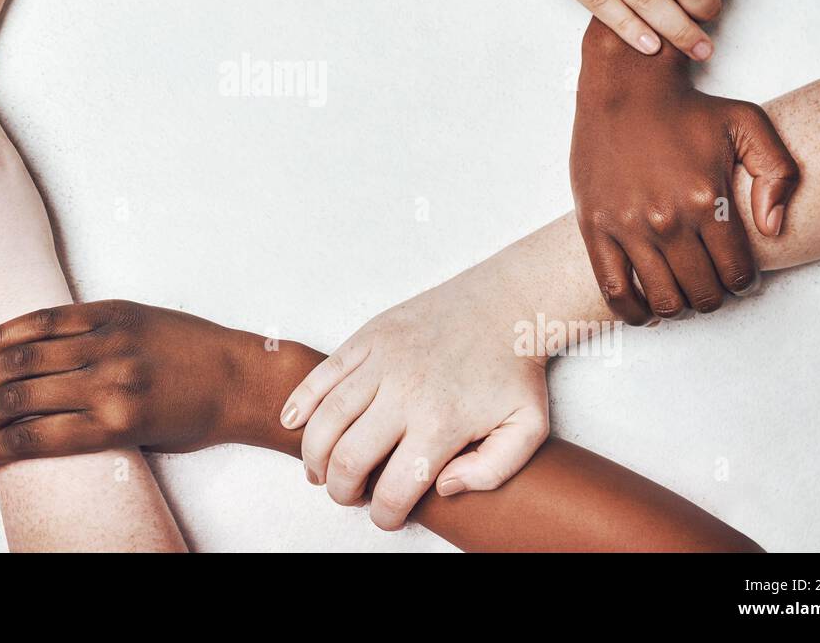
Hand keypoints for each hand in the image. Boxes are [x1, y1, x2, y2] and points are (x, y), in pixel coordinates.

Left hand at [0, 301, 307, 467]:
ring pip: (20, 400)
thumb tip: (34, 348)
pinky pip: (44, 437)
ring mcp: (110, 385)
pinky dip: (4, 446)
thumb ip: (93, 327)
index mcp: (107, 314)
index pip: (29, 324)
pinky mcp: (118, 426)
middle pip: (16, 363)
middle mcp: (104, 345)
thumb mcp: (140, 319)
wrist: (238, 380)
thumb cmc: (191, 351)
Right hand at [279, 278, 548, 530]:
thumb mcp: (526, 429)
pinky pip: (322, 374)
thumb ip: (492, 471)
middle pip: (348, 458)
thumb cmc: (514, 370)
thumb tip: (442, 488)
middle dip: (341, 490)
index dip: (384, 514)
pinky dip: (299, 402)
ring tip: (319, 470)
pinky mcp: (368, 337)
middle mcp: (404, 393)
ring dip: (314, 454)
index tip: (385, 514)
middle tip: (347, 494)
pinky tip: (292, 423)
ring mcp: (381, 361)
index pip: (394, 488)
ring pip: (326, 419)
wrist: (505, 304)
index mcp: (441, 422)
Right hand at [570, 21, 799, 322]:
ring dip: (680, 307)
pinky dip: (633, 313)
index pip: (737, 271)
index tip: (739, 276)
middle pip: (702, 291)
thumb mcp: (748, 125)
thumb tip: (773, 228)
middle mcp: (667, 219)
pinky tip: (646, 313)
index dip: (744, 282)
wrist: (624, 89)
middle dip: (714, 295)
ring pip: (662, 299)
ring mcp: (628, 226)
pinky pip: (614, 289)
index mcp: (706, 199)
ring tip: (683, 294)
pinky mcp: (595, 227)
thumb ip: (778, 173)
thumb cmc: (686, 108)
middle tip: (712, 284)